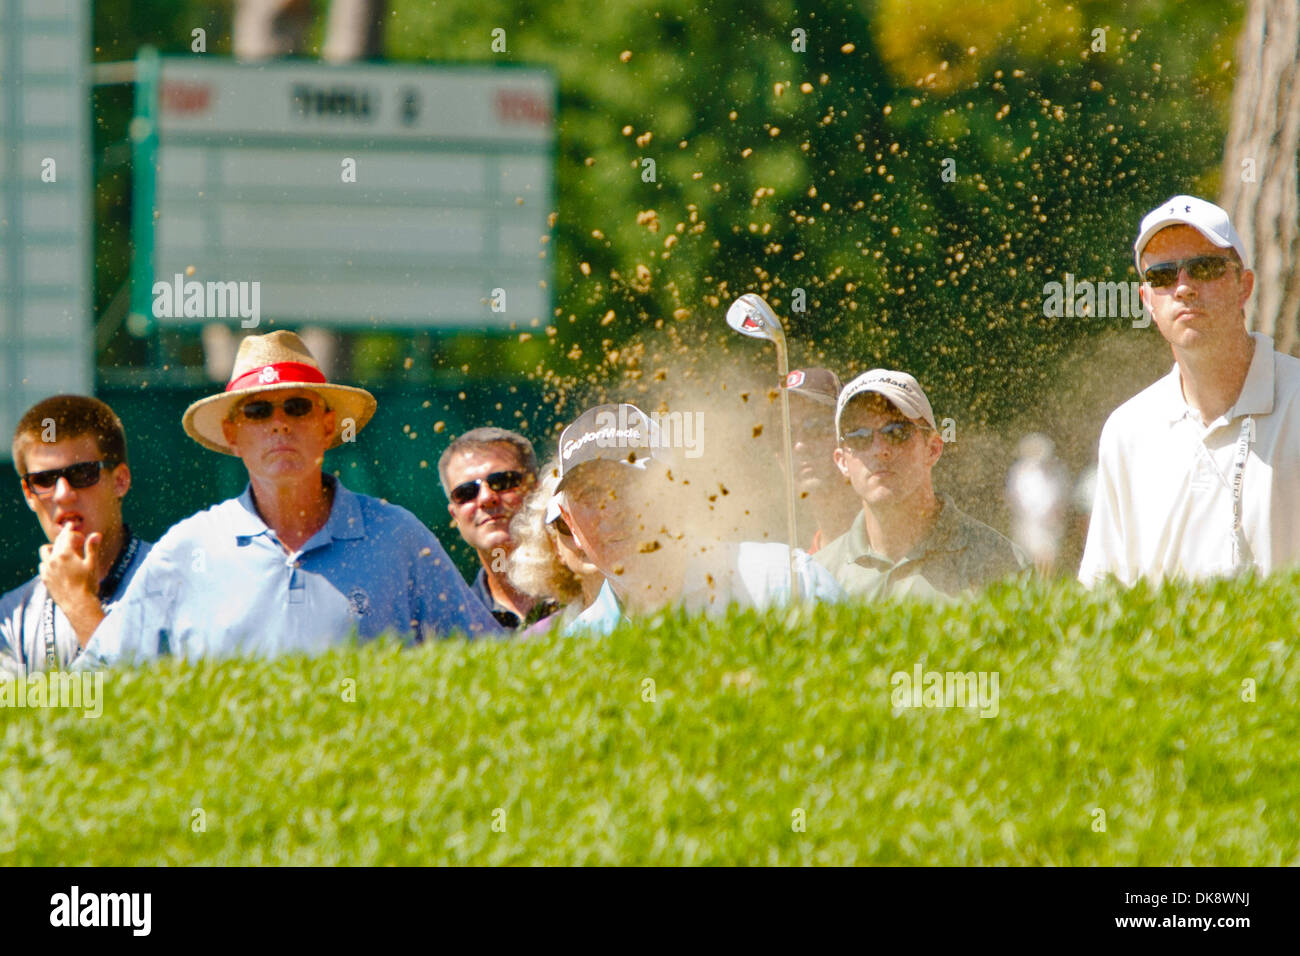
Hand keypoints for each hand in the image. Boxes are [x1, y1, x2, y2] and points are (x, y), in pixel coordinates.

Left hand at [39, 525, 104, 646]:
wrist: (78, 605)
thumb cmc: (87, 584)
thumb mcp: (92, 564)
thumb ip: (92, 548)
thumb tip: (96, 534)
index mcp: (64, 554)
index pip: (65, 536)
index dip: (70, 529)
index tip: (72, 524)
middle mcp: (52, 560)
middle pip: (55, 543)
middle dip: (63, 538)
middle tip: (72, 537)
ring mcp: (47, 570)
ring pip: (45, 552)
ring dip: (53, 548)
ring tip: (62, 551)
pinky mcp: (45, 579)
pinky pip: (42, 565)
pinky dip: (48, 561)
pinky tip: (57, 564)